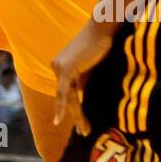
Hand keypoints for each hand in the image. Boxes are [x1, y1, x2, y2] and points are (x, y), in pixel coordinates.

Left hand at [52, 21, 117, 136]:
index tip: (82, 125)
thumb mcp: (92, 69)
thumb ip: (86, 82)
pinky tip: (58, 121)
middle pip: (68, 97)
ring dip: (77, 115)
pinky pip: (63, 93)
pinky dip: (62, 107)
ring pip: (68, 98)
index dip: (76, 110)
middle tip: (84, 132)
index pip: (69, 93)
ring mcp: (59, 68)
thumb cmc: (102, 45)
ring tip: (85, 131)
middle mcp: (57, 66)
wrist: (103, 29)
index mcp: (62, 66)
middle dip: (77, 116)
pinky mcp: (65, 69)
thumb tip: (86, 101)